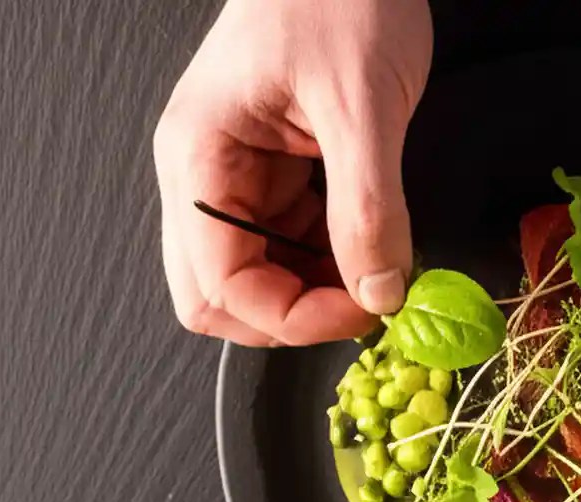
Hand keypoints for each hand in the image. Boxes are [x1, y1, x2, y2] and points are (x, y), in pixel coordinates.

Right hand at [153, 0, 431, 345]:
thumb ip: (368, 209)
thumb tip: (379, 292)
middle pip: (221, 294)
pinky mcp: (277, 170)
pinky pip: (293, 241)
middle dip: (291, 315)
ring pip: (260, 273)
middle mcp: (207, 172)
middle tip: (365, 304)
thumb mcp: (362, 107)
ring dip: (316, 289)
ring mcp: (240, 173)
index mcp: (200, 156)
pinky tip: (374, 242)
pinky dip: (332, 257)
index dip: (291, 317)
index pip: (220, 286)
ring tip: (380, 268)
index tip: (364, 311)